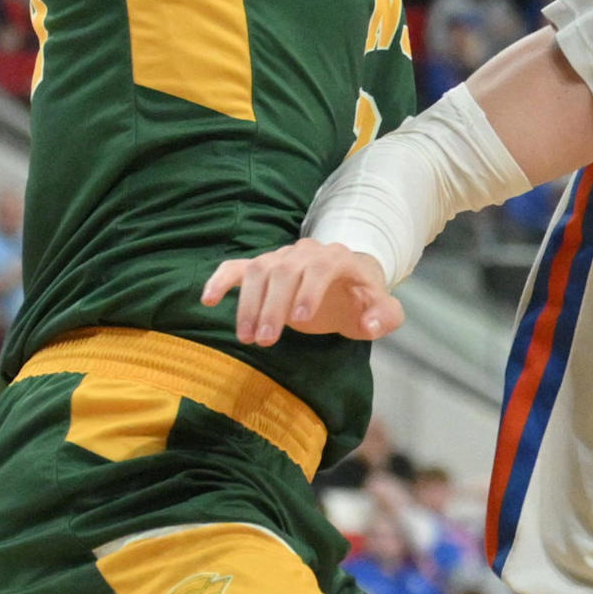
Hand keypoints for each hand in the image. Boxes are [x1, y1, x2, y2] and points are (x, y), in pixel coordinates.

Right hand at [201, 239, 403, 346]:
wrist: (345, 280)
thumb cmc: (362, 299)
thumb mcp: (381, 309)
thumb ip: (385, 315)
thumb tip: (371, 324)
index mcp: (338, 259)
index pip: (321, 267)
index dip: (309, 289)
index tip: (299, 319)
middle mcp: (306, 253)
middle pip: (283, 270)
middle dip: (272, 305)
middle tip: (265, 341)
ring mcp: (281, 258)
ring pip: (258, 271)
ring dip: (249, 304)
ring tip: (246, 338)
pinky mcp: (262, 268)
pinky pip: (236, 268)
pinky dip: (220, 280)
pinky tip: (207, 300)